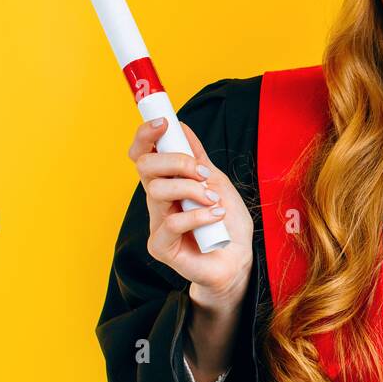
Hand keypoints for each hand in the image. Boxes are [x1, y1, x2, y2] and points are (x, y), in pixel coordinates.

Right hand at [128, 118, 253, 312]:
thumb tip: (181, 126)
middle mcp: (157, 200)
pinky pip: (170, 223)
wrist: (238, 258)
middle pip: (145, 166)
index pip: (143, 153)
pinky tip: (215, 217)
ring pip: (156, 191)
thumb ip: (198, 157)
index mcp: (167, 181)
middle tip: (203, 172)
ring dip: (191, 189)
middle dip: (176, 161)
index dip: (146, 135)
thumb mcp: (217, 181)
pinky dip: (197, 216)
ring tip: (214, 200)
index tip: (164, 123)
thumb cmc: (227, 222)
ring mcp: (156, 223)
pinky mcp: (160, 246)